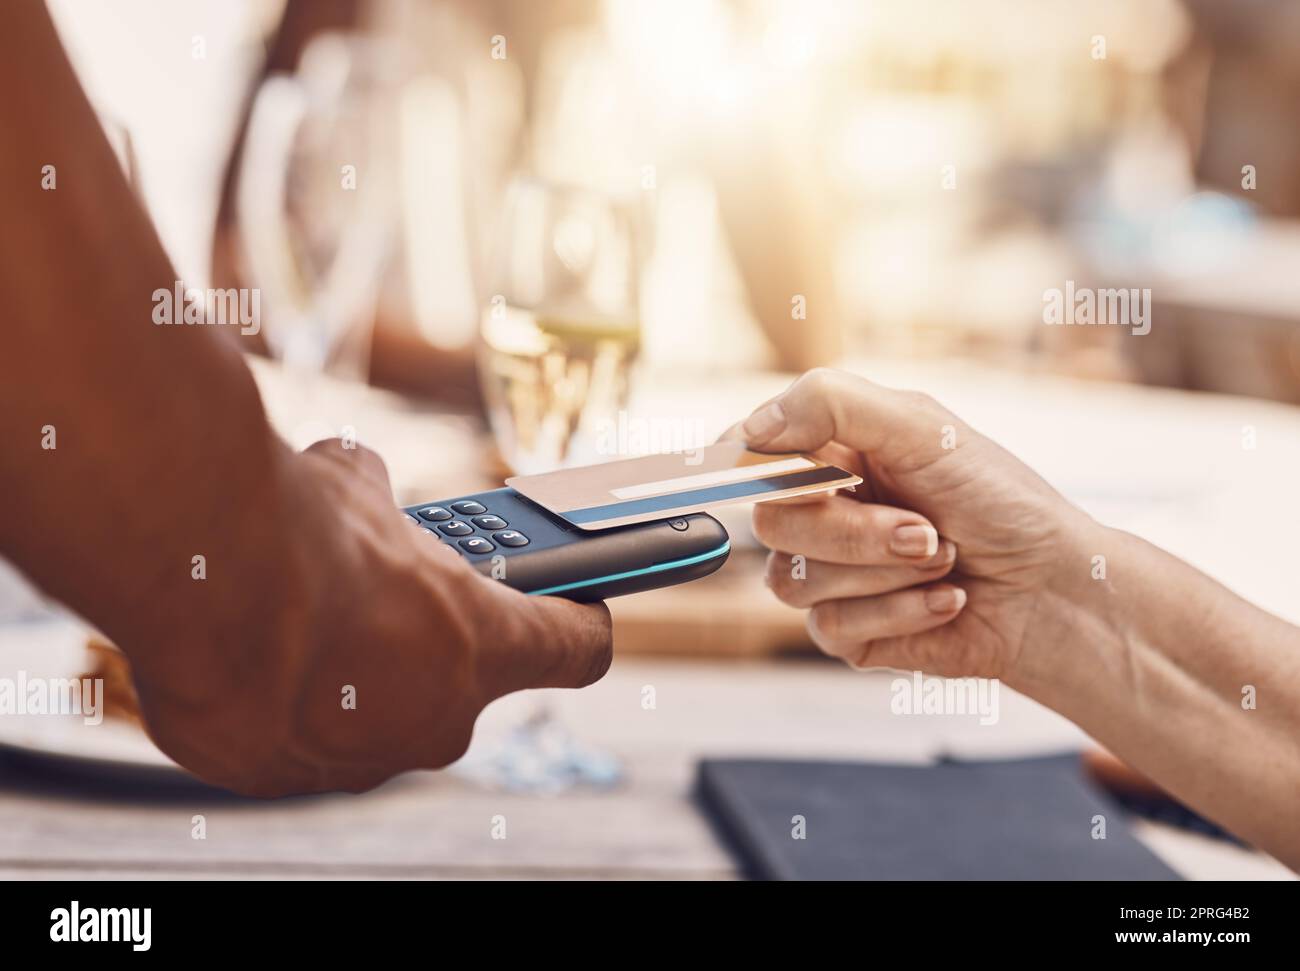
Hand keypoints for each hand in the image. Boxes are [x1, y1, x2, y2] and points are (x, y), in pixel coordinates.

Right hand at [128, 439, 611, 796]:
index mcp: (486, 646)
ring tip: (296, 618)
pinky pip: (296, 737)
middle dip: (428, 639)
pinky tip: (244, 653)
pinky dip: (279, 702)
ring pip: (375, 717)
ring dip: (352, 675)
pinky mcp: (281, 776)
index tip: (572, 601)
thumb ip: (380, 502)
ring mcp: (361, 759)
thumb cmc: (301, 530)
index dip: (576, 620)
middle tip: (385, 593)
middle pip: (460, 683)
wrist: (201, 588)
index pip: (577, 649)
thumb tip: (355, 484)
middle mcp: (438, 720)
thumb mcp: (357, 485)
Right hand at [736, 368, 1095, 682]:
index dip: (743, 461)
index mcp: (833, 453)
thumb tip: (754, 427)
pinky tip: (946, 601)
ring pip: (794, 579)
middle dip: (855, 531)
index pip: (753, 452)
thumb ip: (833, 403)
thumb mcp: (924, 427)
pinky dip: (900, 612)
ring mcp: (830, 575)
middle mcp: (823, 511)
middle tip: (926, 530)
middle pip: (769, 522)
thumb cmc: (1001, 501)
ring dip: (885, 573)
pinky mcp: (847, 631)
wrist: (1054, 590)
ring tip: (944, 561)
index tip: (752, 467)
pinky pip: (829, 626)